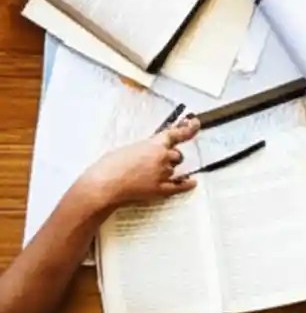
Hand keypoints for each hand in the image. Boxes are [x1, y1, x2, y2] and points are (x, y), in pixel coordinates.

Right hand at [75, 117, 200, 211]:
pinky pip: (179, 186)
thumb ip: (145, 148)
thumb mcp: (129, 148)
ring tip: (151, 174)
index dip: (189, 128)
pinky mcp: (160, 190)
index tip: (195, 123)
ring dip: (168, 169)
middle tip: (157, 161)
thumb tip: (150, 152)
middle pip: (177, 155)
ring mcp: (163, 174)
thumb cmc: (109, 166)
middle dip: (170, 156)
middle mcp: (163, 157)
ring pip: (174, 169)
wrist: (103, 185)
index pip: (177, 134)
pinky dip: (186, 184)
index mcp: (155, 144)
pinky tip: (191, 182)